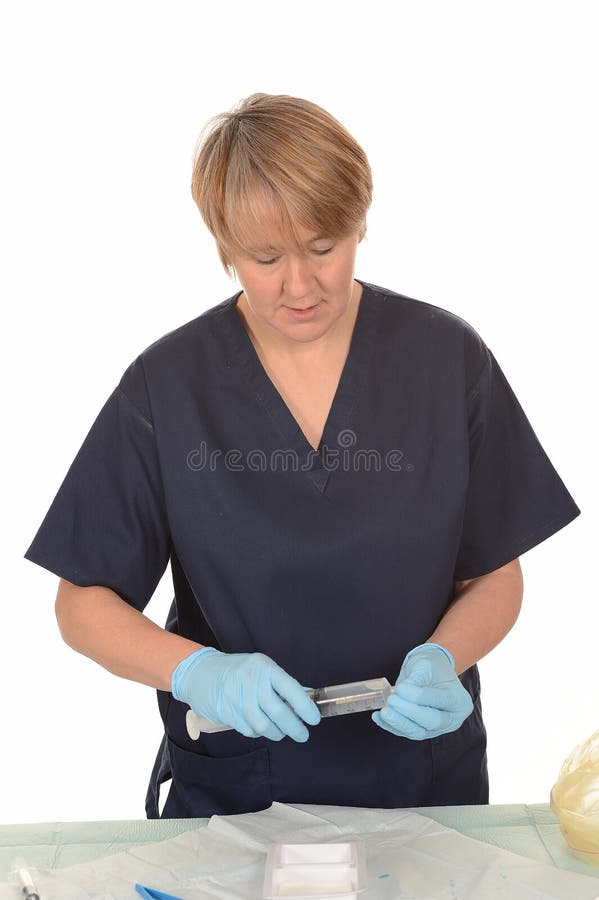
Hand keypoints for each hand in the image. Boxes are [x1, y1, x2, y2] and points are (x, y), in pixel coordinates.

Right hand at [171, 647, 320, 741]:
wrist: (200, 673)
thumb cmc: (238, 671)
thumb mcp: (261, 669)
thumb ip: (281, 684)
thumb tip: (307, 700)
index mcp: (264, 667)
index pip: (290, 688)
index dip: (305, 706)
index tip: (314, 719)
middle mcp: (250, 680)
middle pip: (278, 711)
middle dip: (294, 727)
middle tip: (302, 734)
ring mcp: (236, 697)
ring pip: (263, 725)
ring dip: (277, 734)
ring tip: (283, 733)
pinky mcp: (226, 712)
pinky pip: (249, 730)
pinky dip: (259, 733)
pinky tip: (261, 727)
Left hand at [372, 643, 472, 739]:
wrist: (429, 672)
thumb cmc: (431, 667)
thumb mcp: (426, 665)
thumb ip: (417, 678)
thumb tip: (402, 692)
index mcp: (460, 701)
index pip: (440, 701)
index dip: (419, 697)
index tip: (401, 688)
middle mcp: (452, 719)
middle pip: (431, 722)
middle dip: (409, 712)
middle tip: (392, 700)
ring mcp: (437, 729)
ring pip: (418, 732)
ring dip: (398, 723)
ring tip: (384, 712)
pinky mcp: (421, 731)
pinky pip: (406, 733)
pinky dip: (391, 726)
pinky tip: (378, 717)